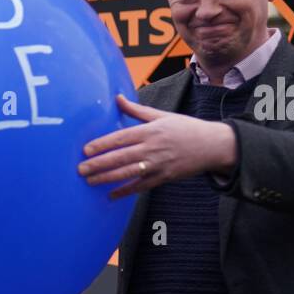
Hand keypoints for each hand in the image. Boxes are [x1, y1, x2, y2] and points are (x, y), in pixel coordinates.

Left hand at [78, 95, 236, 199]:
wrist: (212, 145)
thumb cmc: (185, 128)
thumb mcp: (161, 116)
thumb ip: (136, 110)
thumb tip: (117, 98)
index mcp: (150, 131)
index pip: (121, 138)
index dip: (102, 144)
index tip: (85, 150)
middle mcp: (152, 148)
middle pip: (121, 157)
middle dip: (99, 164)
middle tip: (80, 169)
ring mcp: (158, 164)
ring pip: (128, 173)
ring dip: (107, 178)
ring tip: (90, 181)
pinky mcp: (164, 178)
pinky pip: (141, 186)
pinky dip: (125, 192)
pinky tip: (110, 195)